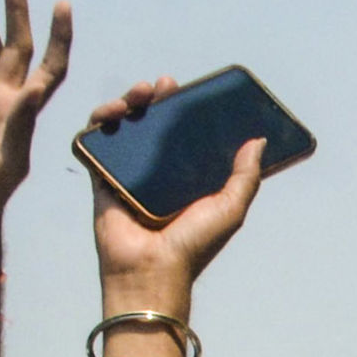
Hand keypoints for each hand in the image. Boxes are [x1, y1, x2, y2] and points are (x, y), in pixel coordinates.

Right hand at [84, 76, 272, 326]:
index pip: (186, 135)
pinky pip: (97, 141)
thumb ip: (246, 176)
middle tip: (164, 86)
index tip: (189, 91)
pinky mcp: (103, 176)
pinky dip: (100, 121)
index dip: (186, 110)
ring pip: (126, 126)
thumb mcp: (230, 208)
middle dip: (157, 99)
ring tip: (140, 92)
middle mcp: (158, 172)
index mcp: (188, 178)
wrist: (150, 270)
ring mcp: (129, 173)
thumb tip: (259, 141)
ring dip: (130, 102)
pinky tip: (112, 111)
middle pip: (154, 124)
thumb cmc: (193, 246)